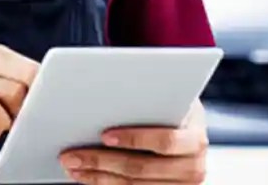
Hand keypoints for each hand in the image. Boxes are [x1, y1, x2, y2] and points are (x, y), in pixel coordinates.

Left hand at [60, 100, 208, 183]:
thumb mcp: (171, 100)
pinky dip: (103, 183)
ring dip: (97, 176)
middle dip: (102, 161)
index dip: (135, 139)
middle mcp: (193, 168)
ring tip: (72, 165)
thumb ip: (150, 100)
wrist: (190, 130)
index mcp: (196, 139)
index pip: (165, 141)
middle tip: (71, 155)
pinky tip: (84, 175)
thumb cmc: (173, 109)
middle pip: (141, 168)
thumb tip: (107, 92)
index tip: (104, 135)